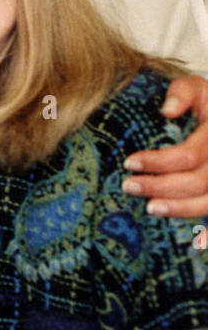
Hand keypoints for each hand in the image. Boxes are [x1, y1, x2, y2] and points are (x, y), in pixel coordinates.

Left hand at [123, 76, 207, 217]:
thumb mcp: (197, 87)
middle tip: (128, 186)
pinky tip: (199, 242)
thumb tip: (167, 111)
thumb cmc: (207, 103)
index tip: (128, 162)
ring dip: (179, 209)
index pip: (190, 154)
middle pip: (198, 181)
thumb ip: (182, 93)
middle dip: (161, 186)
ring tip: (150, 208)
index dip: (159, 161)